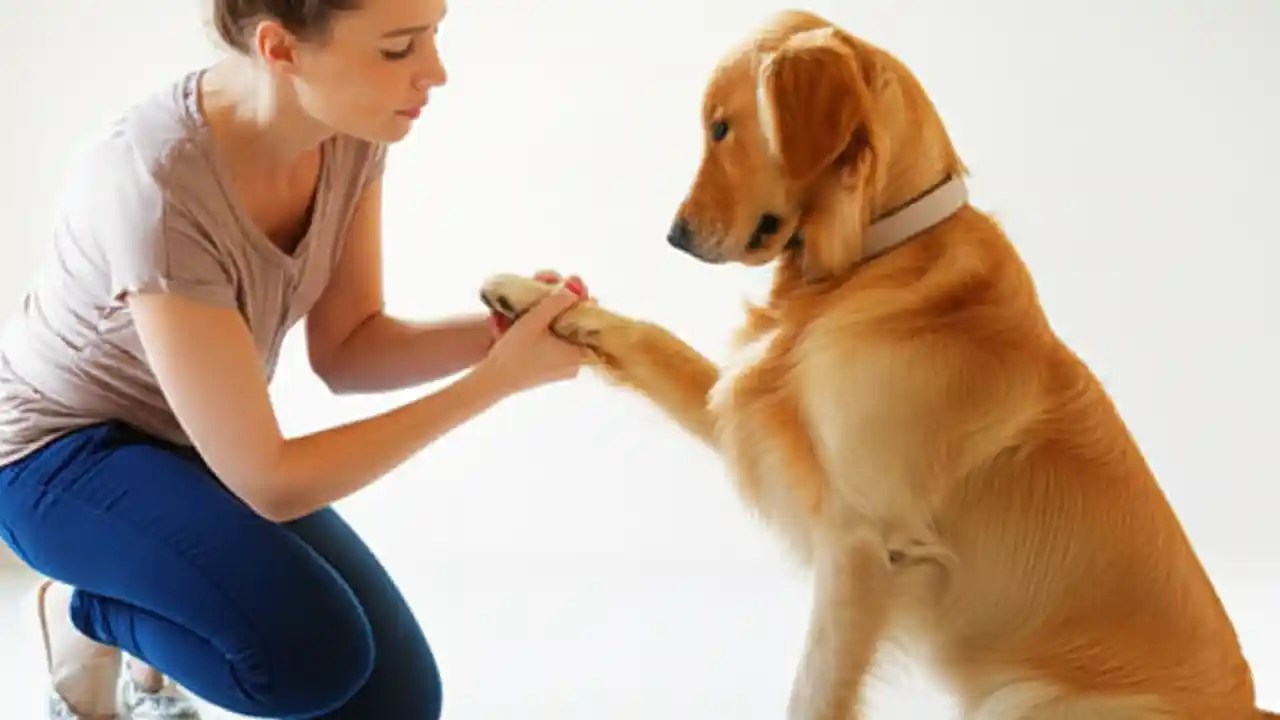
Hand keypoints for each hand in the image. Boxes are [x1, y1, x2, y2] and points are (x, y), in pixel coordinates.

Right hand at [475, 282, 588, 396]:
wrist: (493, 379)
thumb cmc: (513, 352)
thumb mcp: (534, 320)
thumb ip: (556, 302)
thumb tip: (575, 289)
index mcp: (578, 356)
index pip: (594, 325)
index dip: (585, 305)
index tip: (572, 291)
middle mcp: (577, 366)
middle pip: (581, 328)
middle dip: (570, 308)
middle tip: (557, 291)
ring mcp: (566, 370)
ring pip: (570, 336)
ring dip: (560, 319)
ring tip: (546, 302)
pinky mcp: (554, 371)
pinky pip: (561, 345)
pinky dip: (554, 331)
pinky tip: (541, 320)